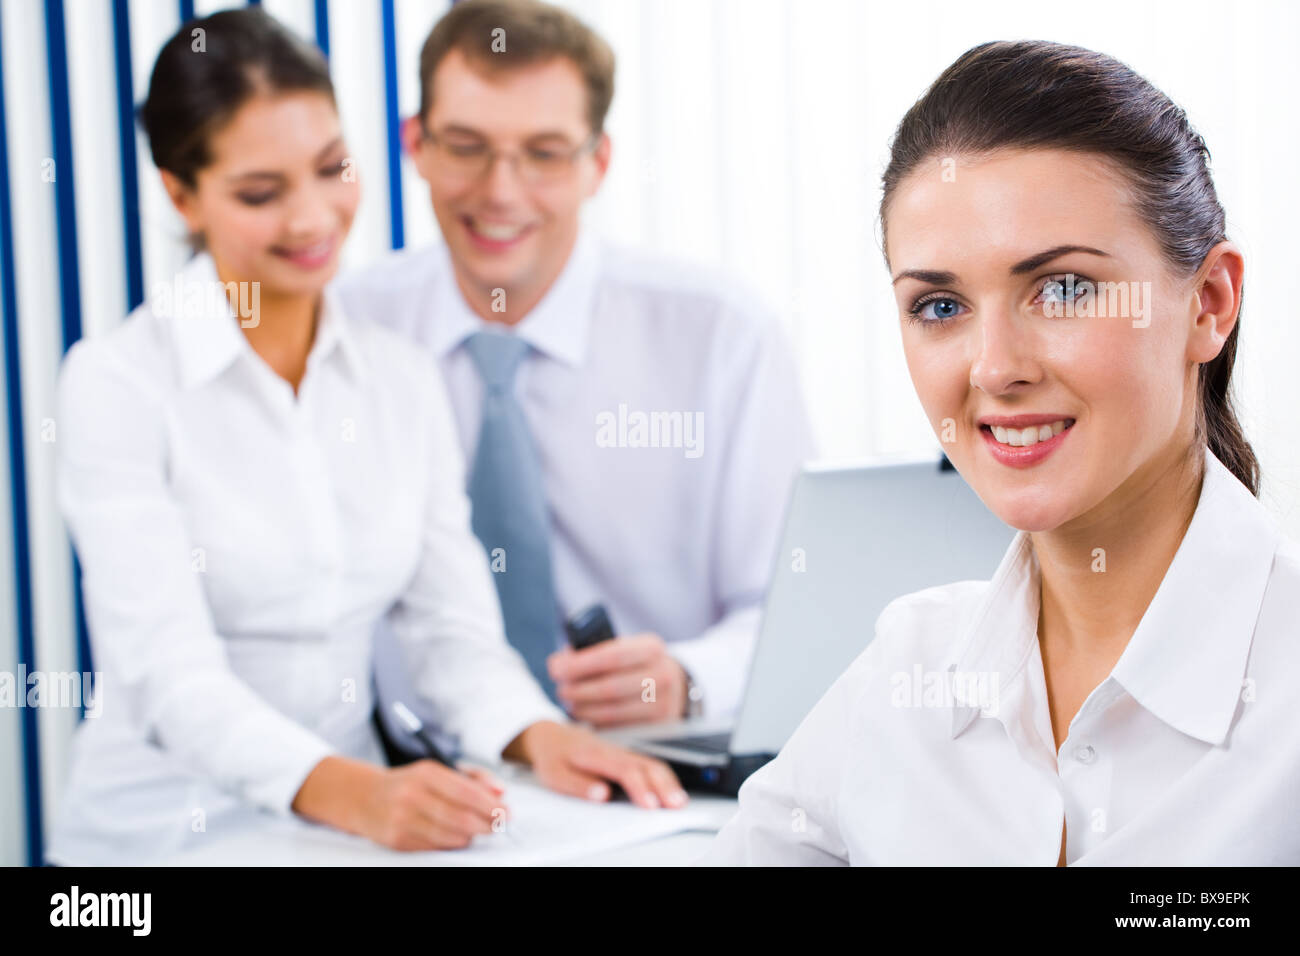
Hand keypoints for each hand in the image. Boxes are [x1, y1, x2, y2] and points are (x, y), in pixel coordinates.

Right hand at [293, 754, 509, 850]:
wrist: (365, 798)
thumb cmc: (411, 784)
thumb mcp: (438, 771)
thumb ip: (474, 778)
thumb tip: (501, 791)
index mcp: (426, 774)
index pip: (466, 792)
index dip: (491, 805)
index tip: (508, 812)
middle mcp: (412, 796)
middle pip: (461, 818)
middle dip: (487, 824)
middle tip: (500, 826)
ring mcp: (403, 820)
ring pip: (451, 836)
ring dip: (472, 836)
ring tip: (479, 830)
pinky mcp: (398, 841)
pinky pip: (436, 847)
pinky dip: (452, 843)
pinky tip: (458, 837)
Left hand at [503, 720, 688, 809]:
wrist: (550, 735)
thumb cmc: (552, 756)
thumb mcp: (554, 774)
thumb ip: (578, 785)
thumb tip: (603, 796)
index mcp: (595, 755)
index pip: (624, 770)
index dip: (640, 788)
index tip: (651, 805)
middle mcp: (613, 752)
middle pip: (645, 765)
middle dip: (664, 785)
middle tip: (676, 804)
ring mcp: (622, 753)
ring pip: (651, 764)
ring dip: (667, 782)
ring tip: (680, 801)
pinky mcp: (625, 758)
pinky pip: (648, 765)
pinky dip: (663, 778)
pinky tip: (671, 791)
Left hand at [547, 633, 688, 725]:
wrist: (675, 685)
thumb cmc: (636, 664)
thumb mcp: (626, 647)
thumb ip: (597, 650)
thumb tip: (561, 662)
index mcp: (651, 648)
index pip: (610, 656)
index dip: (578, 664)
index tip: (555, 668)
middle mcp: (661, 676)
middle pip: (609, 688)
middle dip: (577, 690)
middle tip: (560, 689)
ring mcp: (662, 704)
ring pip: (611, 712)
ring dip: (582, 709)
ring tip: (569, 702)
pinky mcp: (657, 728)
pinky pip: (618, 730)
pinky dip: (596, 724)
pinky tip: (586, 715)